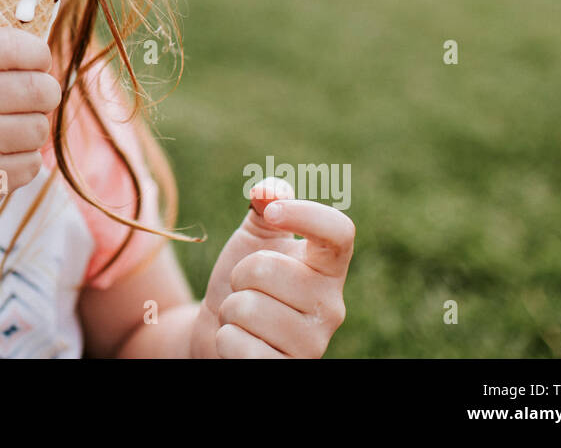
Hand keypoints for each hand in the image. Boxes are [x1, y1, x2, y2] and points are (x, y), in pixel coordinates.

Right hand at [0, 24, 61, 245]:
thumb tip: (41, 57)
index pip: (15, 46)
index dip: (37, 55)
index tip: (36, 65)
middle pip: (39, 88)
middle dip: (44, 94)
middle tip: (31, 101)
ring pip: (38, 128)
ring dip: (28, 134)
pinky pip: (31, 165)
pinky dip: (18, 166)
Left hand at [189, 178, 353, 357]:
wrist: (221, 331)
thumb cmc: (244, 281)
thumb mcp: (253, 238)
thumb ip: (265, 207)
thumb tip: (268, 190)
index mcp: (327, 267)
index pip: (339, 232)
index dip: (305, 214)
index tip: (271, 212)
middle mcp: (330, 306)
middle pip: (267, 268)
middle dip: (240, 273)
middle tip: (245, 288)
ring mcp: (313, 344)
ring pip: (247, 308)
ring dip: (229, 309)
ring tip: (242, 317)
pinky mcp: (289, 370)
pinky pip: (239, 345)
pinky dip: (225, 339)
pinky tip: (240, 343)